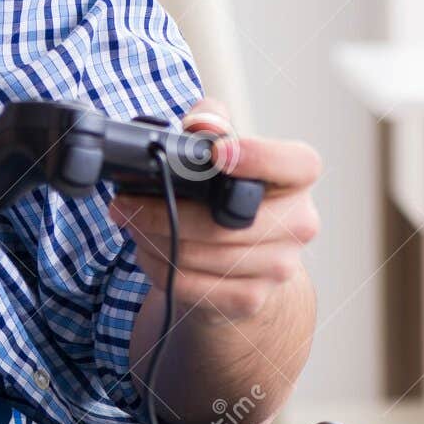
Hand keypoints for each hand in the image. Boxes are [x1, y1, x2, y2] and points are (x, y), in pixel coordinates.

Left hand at [107, 96, 320, 321]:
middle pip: (226, 221)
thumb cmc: (228, 196)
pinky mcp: (251, 299)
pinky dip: (158, 267)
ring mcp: (278, 266)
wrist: (246, 264)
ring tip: (130, 223)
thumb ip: (211, 124)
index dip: (260, 157)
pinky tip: (147, 251)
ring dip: (153, 239)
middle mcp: (298, 224)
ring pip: (202, 255)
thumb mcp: (222, 152)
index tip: (218, 153)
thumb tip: (199, 124)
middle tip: (125, 202)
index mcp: (296, 181)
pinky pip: (192, 285)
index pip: (298, 164)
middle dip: (165, 211)